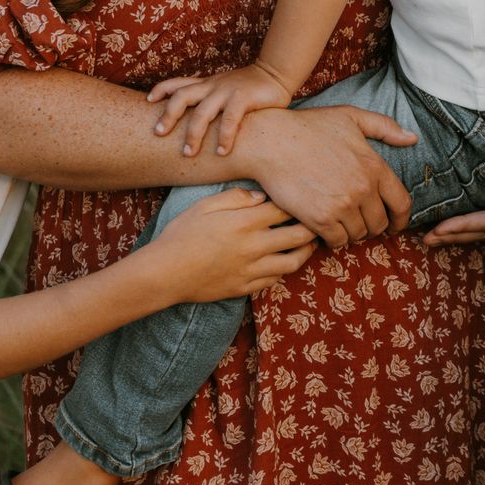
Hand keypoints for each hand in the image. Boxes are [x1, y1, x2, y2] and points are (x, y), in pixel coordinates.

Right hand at [144, 189, 318, 301]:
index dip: (298, 203)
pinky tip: (284, 262)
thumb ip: (235, 197)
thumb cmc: (181, 234)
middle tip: (319, 221)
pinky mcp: (246, 287)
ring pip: (293, 262)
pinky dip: (284, 270)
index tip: (304, 199)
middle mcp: (254, 246)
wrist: (165, 273)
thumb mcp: (204, 206)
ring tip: (309, 244)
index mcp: (245, 222)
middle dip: (313, 227)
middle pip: (298, 235)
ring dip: (306, 252)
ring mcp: (252, 269)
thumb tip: (261, 196)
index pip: (285, 209)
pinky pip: (275, 279)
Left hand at [147, 63, 294, 156]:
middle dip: (168, 115)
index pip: (177, 83)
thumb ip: (210, 100)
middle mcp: (212, 86)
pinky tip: (221, 152)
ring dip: (193, 134)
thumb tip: (192, 119)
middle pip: (181, 97)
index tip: (149, 101)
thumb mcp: (224, 89)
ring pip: (202, 112)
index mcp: (206, 84)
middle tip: (158, 134)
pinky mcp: (243, 98)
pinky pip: (230, 119)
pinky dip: (224, 137)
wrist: (276, 73)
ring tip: (188, 153)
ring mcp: (227, 91)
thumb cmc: (248, 87)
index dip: (161, 90)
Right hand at [241, 104, 414, 249]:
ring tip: (340, 222)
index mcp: (374, 166)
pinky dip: (333, 239)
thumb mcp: (350, 117)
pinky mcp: (321, 219)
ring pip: (358, 234)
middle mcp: (363, 188)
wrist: (270, 142)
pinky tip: (325, 227)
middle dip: (371, 226)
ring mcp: (342, 205)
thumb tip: (412, 138)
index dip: (400, 219)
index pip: (402, 204)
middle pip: (379, 224)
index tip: (394, 225)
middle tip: (358, 222)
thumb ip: (384, 127)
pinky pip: (337, 241)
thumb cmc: (308, 127)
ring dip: (351, 232)